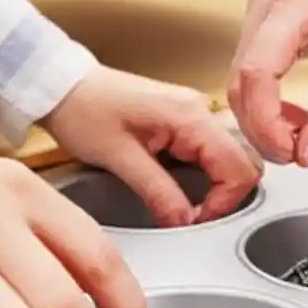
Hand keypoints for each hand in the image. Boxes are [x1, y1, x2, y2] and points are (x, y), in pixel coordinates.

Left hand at [44, 67, 261, 225]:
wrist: (62, 86)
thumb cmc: (83, 110)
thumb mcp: (118, 158)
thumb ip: (158, 192)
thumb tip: (185, 220)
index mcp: (189, 115)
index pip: (237, 165)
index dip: (225, 200)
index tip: (197, 219)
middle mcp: (199, 110)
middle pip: (245, 160)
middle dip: (229, 194)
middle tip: (197, 214)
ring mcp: (195, 113)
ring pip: (233, 156)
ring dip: (220, 184)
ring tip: (189, 203)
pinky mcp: (185, 119)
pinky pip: (214, 151)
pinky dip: (208, 174)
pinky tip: (184, 186)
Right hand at [227, 0, 307, 166]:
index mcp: (289, 4)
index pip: (255, 74)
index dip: (266, 124)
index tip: (292, 155)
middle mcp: (263, 2)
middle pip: (240, 81)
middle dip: (263, 127)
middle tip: (297, 155)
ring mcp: (258, 9)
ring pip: (241, 80)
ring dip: (265, 118)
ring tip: (303, 137)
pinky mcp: (261, 21)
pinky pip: (251, 72)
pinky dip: (268, 102)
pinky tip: (297, 116)